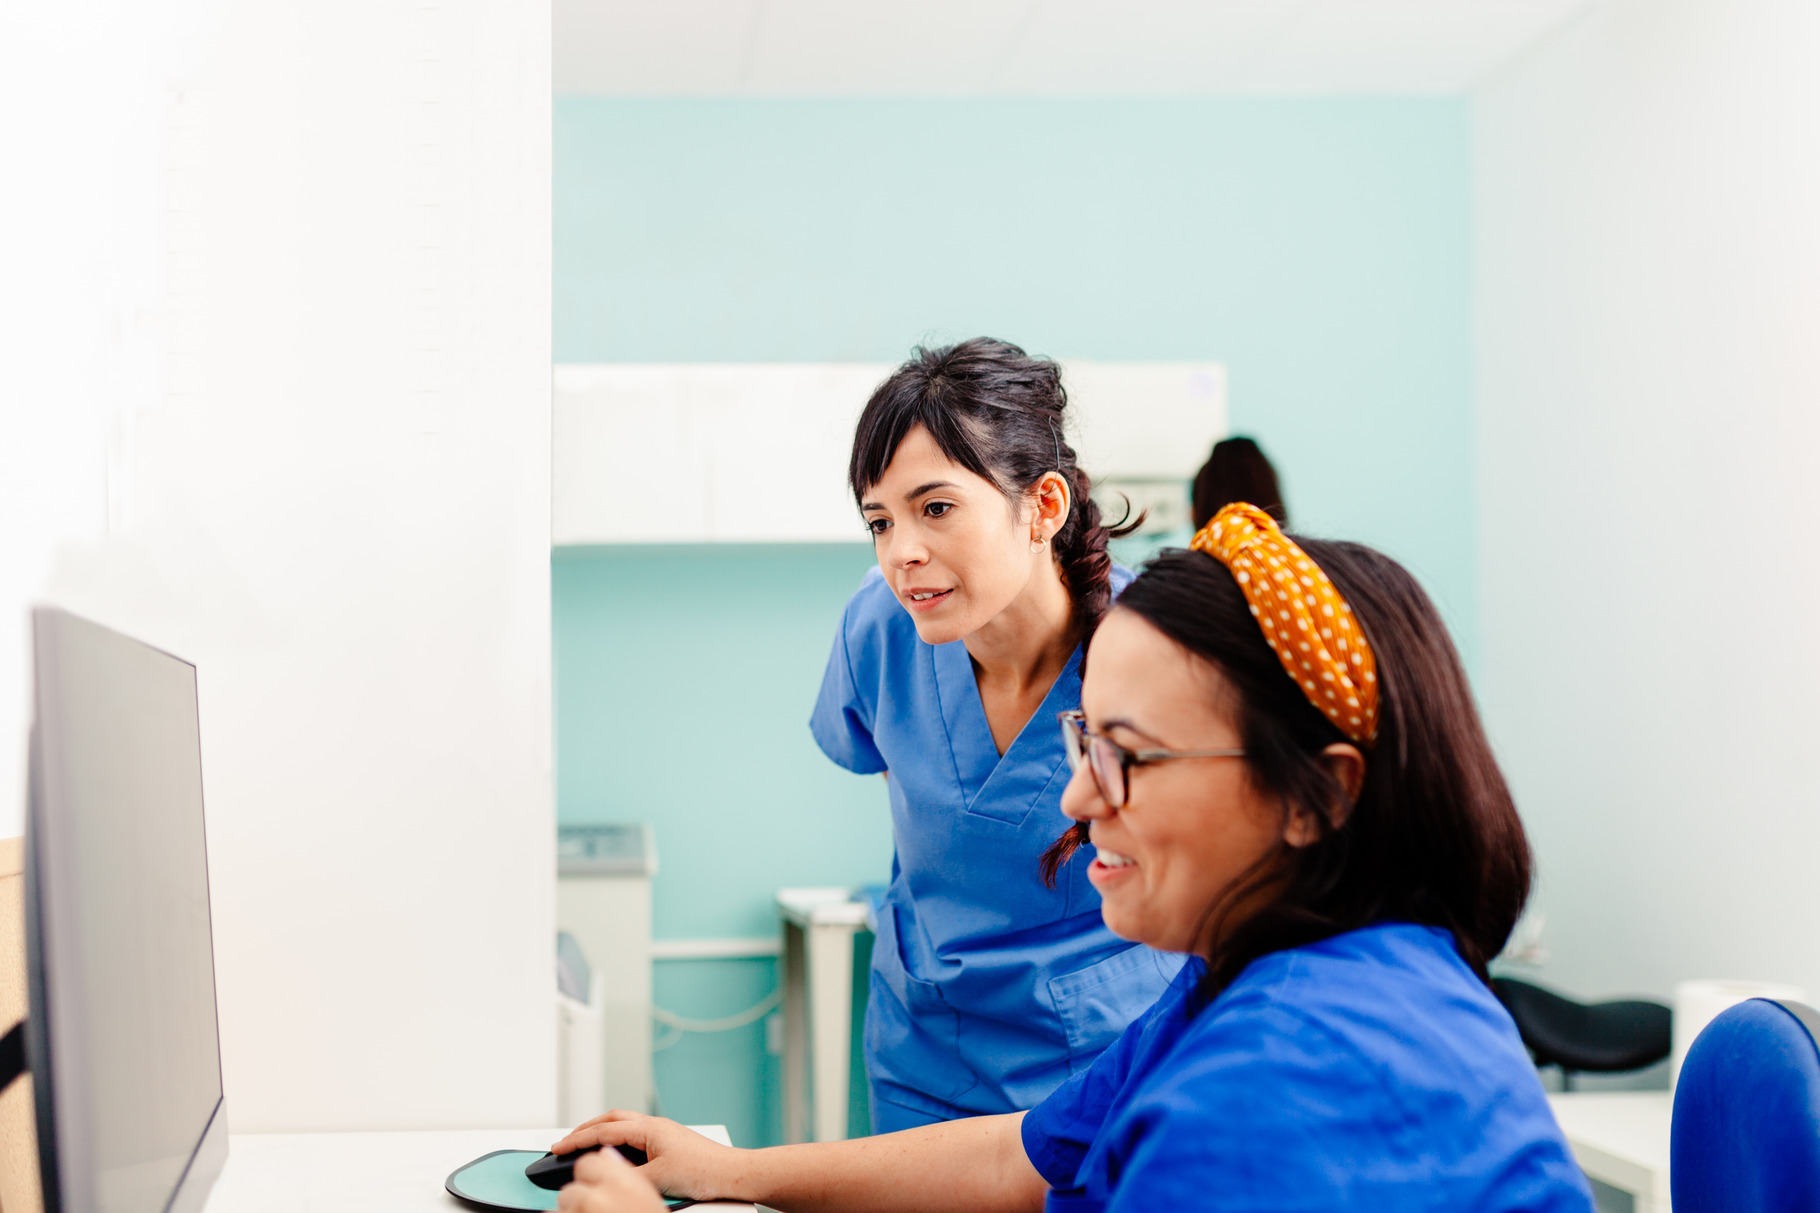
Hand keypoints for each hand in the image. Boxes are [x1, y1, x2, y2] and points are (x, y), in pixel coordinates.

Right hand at [550, 1110, 743, 1203]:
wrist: (732, 1173)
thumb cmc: (703, 1171)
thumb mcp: (656, 1179)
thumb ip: (627, 1174)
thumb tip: (605, 1172)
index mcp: (648, 1128)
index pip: (603, 1131)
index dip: (577, 1140)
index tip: (557, 1147)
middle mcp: (654, 1125)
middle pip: (611, 1119)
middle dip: (585, 1128)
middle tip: (566, 1141)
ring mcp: (662, 1132)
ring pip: (623, 1124)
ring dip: (601, 1131)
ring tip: (584, 1144)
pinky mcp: (668, 1141)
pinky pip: (634, 1134)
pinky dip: (616, 1139)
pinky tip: (614, 1153)